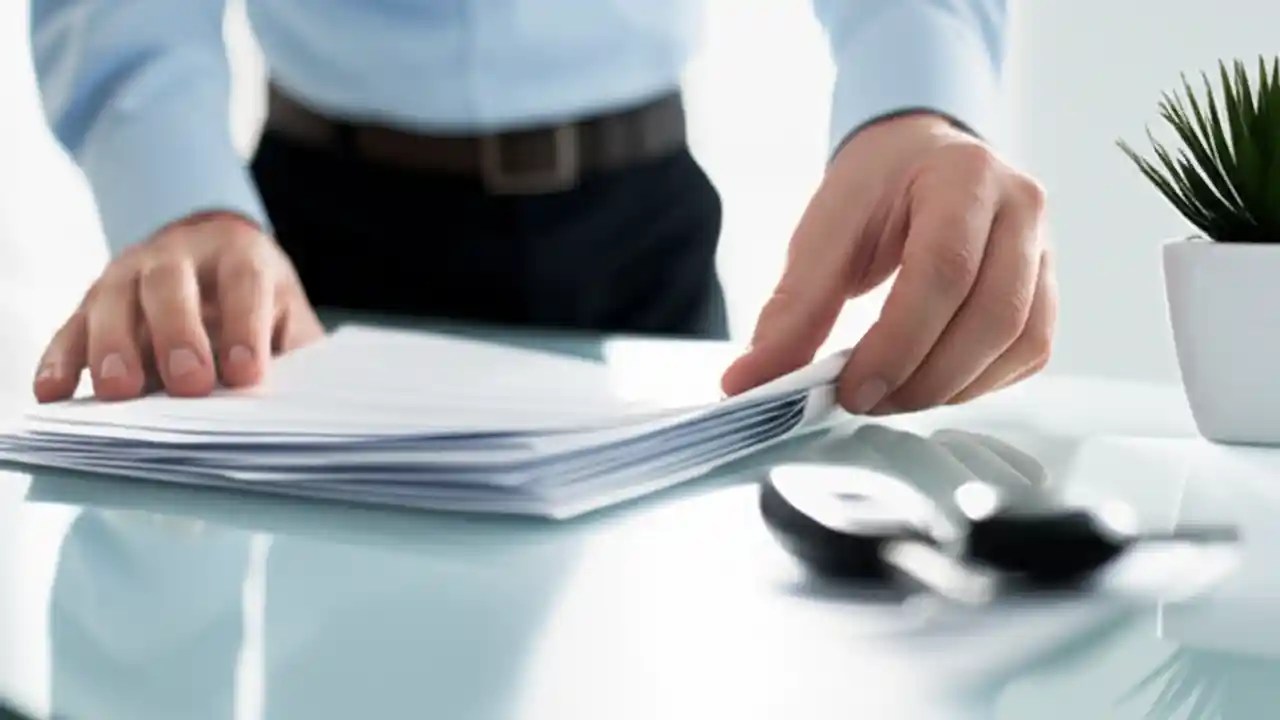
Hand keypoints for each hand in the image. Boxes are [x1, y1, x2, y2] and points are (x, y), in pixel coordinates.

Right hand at [33, 212, 323, 401]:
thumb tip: (290, 406)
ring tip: (119, 391)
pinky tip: (54, 390)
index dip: (245, 327)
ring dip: (114, 345)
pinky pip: (73, 325)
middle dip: (178, 333)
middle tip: (188, 384)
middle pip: (172, 283)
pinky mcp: (96, 299)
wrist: (214, 254)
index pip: (244, 283)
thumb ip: (289, 352)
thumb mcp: (289, 317)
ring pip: (115, 298)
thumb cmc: (261, 302)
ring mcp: (131, 271)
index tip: (246, 375)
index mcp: (239, 254)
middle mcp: (180, 254)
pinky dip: (61, 357)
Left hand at [722, 113, 1055, 413]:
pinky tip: (929, 382)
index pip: (945, 270)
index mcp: (965, 176)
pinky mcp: (1046, 288)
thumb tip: (747, 383)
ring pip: (1021, 340)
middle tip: (863, 401)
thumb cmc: (875, 188)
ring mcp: (1045, 248)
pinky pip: (1029, 352)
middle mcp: (1022, 207)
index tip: (849, 390)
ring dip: (952, 387)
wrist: (919, 154)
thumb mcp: (824, 230)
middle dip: (923, 376)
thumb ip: (792, 308)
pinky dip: (978, 383)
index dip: (899, 343)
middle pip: (993, 313)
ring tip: (890, 396)